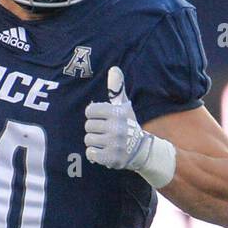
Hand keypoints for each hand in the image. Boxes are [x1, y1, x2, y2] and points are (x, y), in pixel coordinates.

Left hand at [84, 66, 175, 187]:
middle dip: (94, 130)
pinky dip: (94, 154)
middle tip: (106, 132)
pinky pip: (90, 153)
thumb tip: (114, 69)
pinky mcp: (111, 158)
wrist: (140, 150)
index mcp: (118, 113)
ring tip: (106, 142)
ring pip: (88, 140)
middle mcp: (117, 128)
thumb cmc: (127, 125)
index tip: (103, 119)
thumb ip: (116, 89)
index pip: (90, 111)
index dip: (94, 116)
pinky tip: (103, 151)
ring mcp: (114, 144)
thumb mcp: (124, 106)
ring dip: (94, 142)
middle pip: (88, 126)